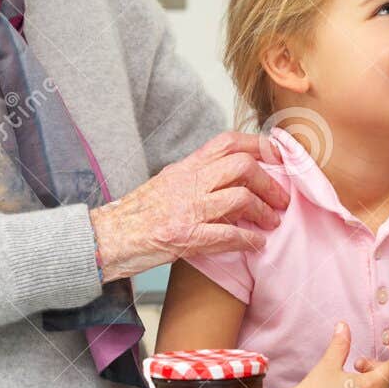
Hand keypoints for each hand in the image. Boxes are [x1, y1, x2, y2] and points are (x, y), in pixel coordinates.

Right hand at [89, 131, 289, 279]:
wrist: (106, 237)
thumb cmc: (137, 214)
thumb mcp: (167, 182)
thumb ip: (197, 175)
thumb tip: (230, 174)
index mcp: (185, 167)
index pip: (228, 143)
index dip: (259, 146)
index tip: (279, 158)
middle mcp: (188, 182)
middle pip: (241, 167)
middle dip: (270, 182)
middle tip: (282, 198)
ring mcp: (186, 209)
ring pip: (239, 198)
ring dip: (263, 211)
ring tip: (273, 222)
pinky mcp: (184, 236)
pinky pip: (226, 235)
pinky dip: (247, 239)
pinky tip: (257, 244)